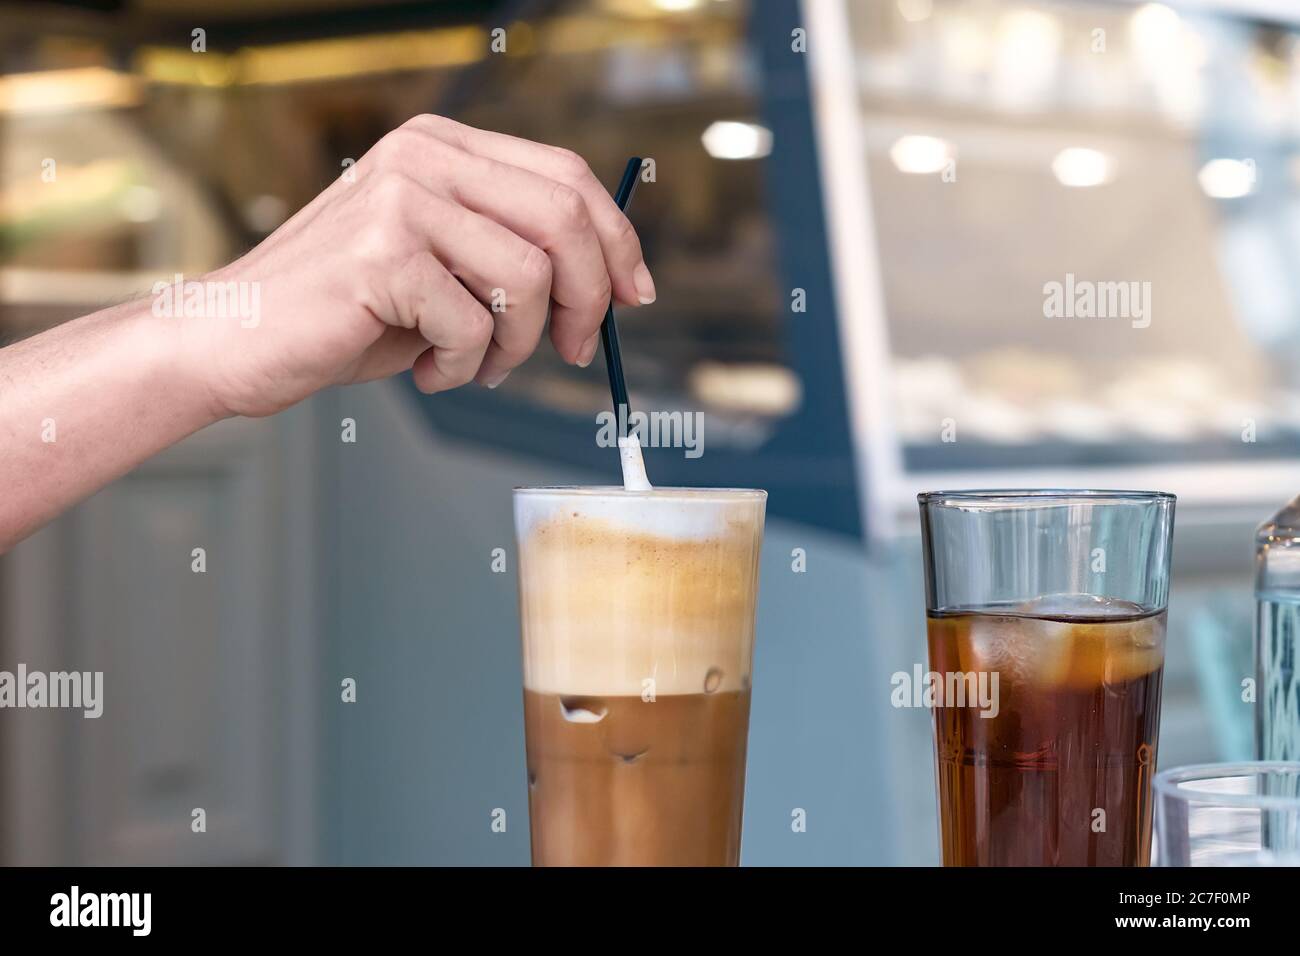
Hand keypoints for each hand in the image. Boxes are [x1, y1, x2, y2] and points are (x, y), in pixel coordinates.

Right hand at [180, 115, 655, 417]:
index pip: (565, 176)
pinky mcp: (383, 254)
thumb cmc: (344, 313)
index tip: (635, 295)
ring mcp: (401, 199)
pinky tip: (427, 371)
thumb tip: (610, 284)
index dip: (615, 239)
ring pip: (527, 279)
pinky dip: (463, 368)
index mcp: (440, 147)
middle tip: (569, 350)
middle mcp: (422, 157)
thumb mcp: (440, 267)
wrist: (235, 340)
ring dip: (516, 346)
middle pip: (563, 218)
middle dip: (587, 299)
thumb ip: (509, 253)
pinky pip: (474, 326)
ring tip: (476, 365)